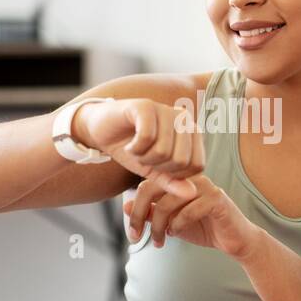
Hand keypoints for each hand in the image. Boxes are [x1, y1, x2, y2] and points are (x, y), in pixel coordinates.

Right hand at [76, 98, 203, 195]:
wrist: (103, 132)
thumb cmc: (133, 150)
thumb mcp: (153, 171)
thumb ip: (172, 182)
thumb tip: (191, 194)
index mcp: (192, 133)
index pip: (197, 165)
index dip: (175, 175)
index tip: (158, 167)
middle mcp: (183, 119)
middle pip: (181, 160)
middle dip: (157, 167)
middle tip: (144, 158)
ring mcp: (165, 109)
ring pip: (163, 150)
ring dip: (144, 158)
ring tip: (136, 151)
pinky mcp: (146, 106)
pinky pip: (147, 137)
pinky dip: (134, 149)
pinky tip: (129, 145)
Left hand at [122, 172, 263, 259]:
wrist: (234, 241)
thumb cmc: (203, 228)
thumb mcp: (170, 223)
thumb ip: (150, 213)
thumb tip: (125, 206)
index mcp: (178, 180)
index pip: (146, 184)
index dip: (134, 208)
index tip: (131, 232)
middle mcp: (189, 178)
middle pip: (153, 188)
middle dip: (140, 215)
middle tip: (137, 237)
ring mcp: (205, 186)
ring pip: (168, 202)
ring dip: (159, 225)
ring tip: (161, 240)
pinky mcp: (217, 199)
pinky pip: (189, 210)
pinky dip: (178, 225)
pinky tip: (176, 233)